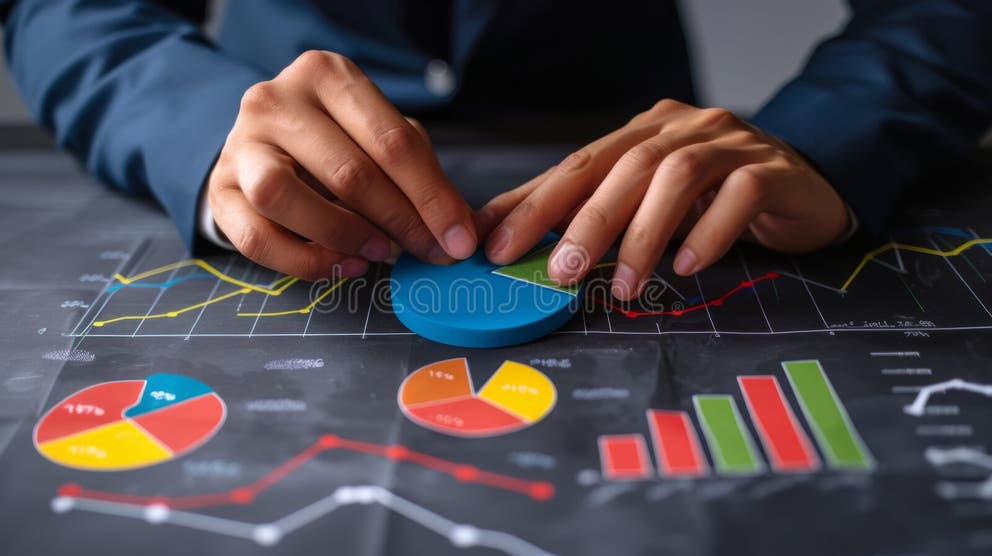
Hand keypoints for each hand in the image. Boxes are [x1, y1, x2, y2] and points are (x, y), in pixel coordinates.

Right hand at [207, 50, 476, 280]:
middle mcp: (277, 100)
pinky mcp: (219, 189)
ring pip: (283, 196)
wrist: (263, 142)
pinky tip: (344, 265)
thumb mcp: (381, 137)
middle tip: (430, 254)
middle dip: (400, 223)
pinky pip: (256, 237)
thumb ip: (420, 176)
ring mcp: (240, 143)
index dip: (432, 197)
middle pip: (348, 171)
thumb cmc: (336, 140)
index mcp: (328, 76)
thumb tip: (459, 231)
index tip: (459, 239)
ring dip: (343, 235)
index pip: (392, 141)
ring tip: (381, 254)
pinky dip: (305, 262)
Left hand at [476, 99, 848, 299]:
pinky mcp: (774, 169)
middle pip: (625, 166)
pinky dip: (709, 231)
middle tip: (561, 270)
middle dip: (585, 221)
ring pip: (678, 175)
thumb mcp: (647, 203)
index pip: (579, 164)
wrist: (803, 190)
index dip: (534, 204)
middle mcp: (685, 127)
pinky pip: (739, 194)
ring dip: (644, 234)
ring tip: (626, 285)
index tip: (497, 245)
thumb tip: (518, 239)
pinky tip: (688, 265)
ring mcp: (732, 143)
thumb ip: (591, 213)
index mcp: (644, 132)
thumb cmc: (713, 201)